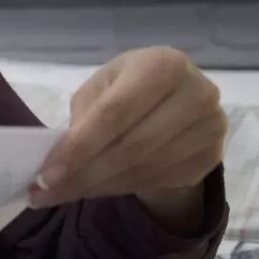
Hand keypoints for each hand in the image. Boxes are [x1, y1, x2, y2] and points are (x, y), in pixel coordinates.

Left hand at [30, 47, 225, 230]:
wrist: (177, 101)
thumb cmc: (129, 89)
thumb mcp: (102, 89)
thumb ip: (83, 118)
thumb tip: (55, 165)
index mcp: (162, 65)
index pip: (113, 114)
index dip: (78, 148)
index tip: (46, 175)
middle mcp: (196, 93)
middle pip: (129, 147)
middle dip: (83, 175)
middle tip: (45, 193)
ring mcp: (211, 126)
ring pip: (144, 170)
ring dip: (98, 187)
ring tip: (64, 193)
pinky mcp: (213, 156)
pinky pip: (160, 181)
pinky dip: (122, 189)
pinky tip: (97, 189)